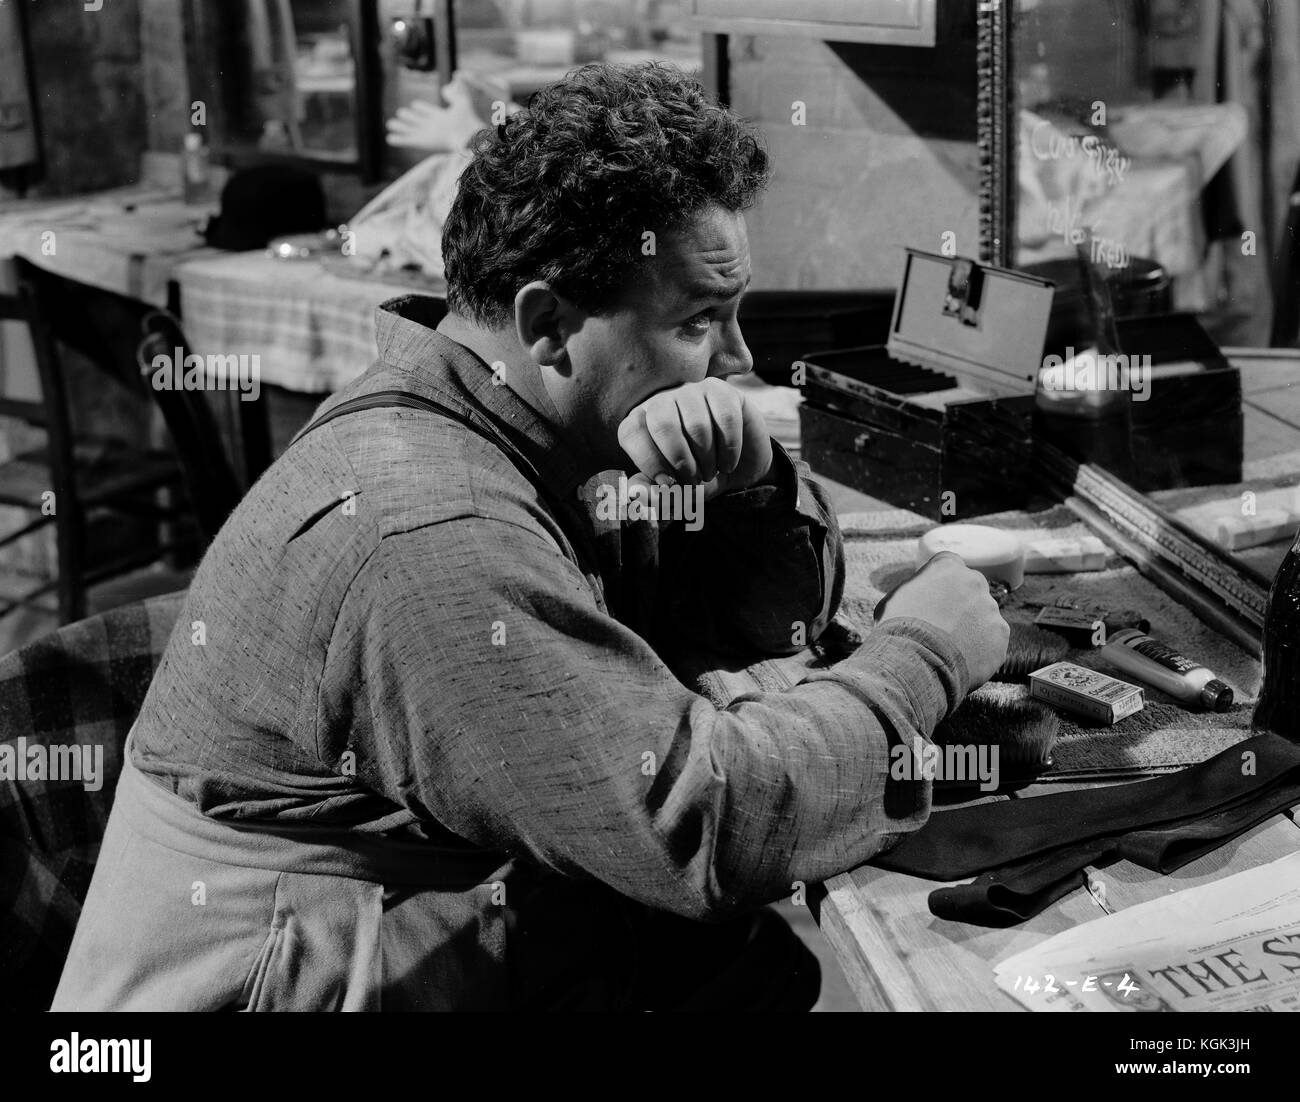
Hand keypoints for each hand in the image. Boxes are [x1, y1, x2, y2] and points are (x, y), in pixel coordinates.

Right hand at [385, 75, 486, 151]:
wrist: (467, 137)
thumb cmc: (467, 120)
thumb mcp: (462, 101)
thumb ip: (456, 92)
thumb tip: (454, 80)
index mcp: (443, 117)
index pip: (429, 111)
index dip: (422, 108)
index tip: (414, 104)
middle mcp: (433, 126)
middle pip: (418, 120)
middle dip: (409, 117)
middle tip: (400, 113)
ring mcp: (427, 134)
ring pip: (410, 130)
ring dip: (400, 127)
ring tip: (390, 124)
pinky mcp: (422, 142)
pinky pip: (407, 140)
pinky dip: (398, 139)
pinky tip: (389, 138)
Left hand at [617, 378, 773, 499]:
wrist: (740, 464)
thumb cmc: (699, 474)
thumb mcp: (676, 491)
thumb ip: (653, 493)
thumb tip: (635, 493)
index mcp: (641, 423)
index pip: (631, 432)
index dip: (648, 461)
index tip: (668, 483)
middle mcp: (663, 402)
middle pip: (662, 423)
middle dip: (680, 460)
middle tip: (694, 480)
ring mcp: (692, 392)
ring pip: (697, 424)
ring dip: (707, 459)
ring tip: (711, 471)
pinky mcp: (721, 391)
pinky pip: (725, 417)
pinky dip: (729, 449)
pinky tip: (728, 463)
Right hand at [875, 551, 1009, 687]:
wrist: (914, 663)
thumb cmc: (897, 630)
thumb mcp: (896, 598)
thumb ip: (917, 590)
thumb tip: (920, 596)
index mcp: (948, 567)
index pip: (950, 566)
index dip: (940, 583)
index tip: (932, 598)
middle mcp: (975, 582)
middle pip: (971, 590)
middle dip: (960, 604)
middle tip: (941, 626)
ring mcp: (991, 610)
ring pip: (983, 616)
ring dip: (971, 628)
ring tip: (949, 649)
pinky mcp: (1000, 635)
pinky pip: (992, 640)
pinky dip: (980, 649)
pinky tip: (961, 660)